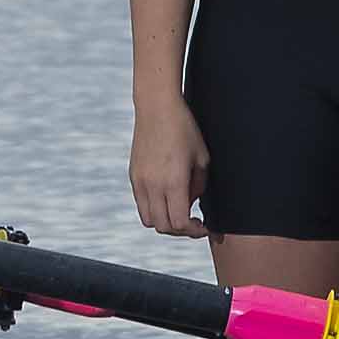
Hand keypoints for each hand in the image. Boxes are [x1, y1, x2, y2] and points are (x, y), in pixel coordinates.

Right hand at [130, 96, 209, 237]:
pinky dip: (154, 209)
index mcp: (173, 182)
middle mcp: (153, 185)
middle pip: (164, 227)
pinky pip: (141, 204)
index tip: (204, 227)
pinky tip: (166, 197)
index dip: (194, 231)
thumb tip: (191, 202)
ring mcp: (140, 182)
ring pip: (149, 220)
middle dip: (181, 231)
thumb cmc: (184, 129)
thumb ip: (199, 186)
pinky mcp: (133, 176)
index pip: (180, 223)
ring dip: (165, 222)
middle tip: (193, 223)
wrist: (157, 108)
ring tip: (178, 211)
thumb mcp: (202, 159)